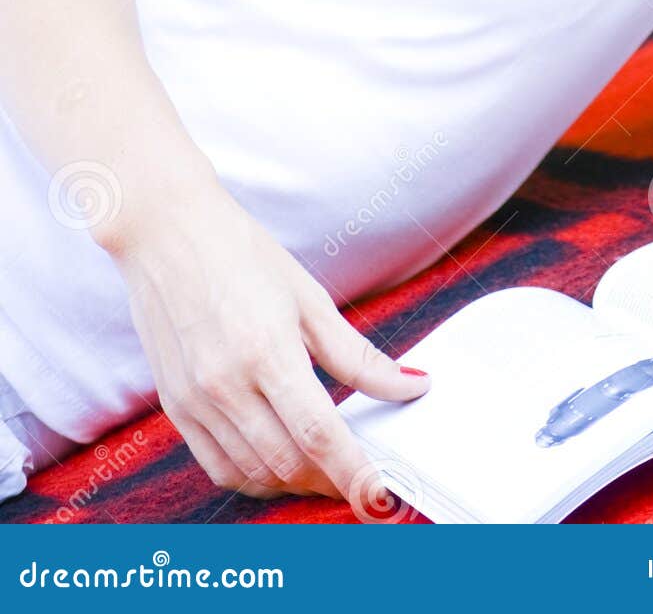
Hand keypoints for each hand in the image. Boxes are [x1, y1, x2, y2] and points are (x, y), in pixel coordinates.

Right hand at [101, 182, 428, 510]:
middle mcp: (225, 383)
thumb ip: (358, 355)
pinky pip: (217, 465)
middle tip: (360, 479)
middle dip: (330, 481)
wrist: (166, 231)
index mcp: (266, 350)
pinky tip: (278, 464)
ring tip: (325, 472)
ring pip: (253, 472)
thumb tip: (410, 384)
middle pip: (288, 461)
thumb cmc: (241, 254)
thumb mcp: (309, 298)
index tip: (379, 499)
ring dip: (295, 483)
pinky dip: (252, 477)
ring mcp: (194, 399)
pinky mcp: (174, 406)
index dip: (353, 473)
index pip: (318, 434)